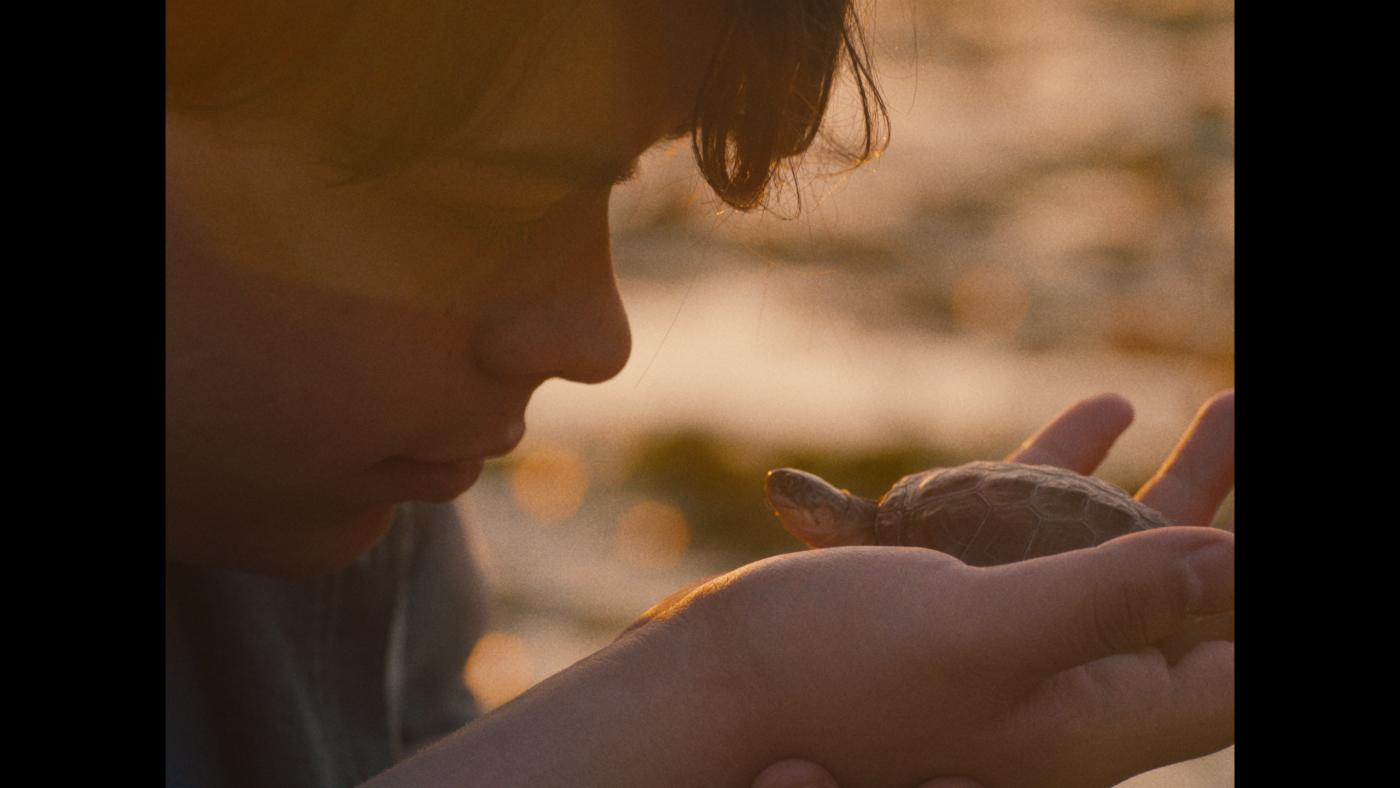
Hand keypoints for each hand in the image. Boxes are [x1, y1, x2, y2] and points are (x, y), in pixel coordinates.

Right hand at [745, 391, 1233, 786]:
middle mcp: (1067, 681)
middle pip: (1193, 598)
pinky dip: (1074, 469)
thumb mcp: (981, 634)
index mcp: (1095, 713)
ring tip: (1226, 406)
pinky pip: (1040, 524)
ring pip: (1122, 551)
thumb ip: (1113, 602)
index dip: (1260, 601)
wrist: (703, 688)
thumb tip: (1236, 567)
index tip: (1270, 524)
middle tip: (1252, 424)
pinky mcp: (958, 594)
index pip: (1235, 667)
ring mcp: (1012, 637)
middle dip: (1235, 520)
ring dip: (1178, 484)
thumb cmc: (826, 676)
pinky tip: (1103, 412)